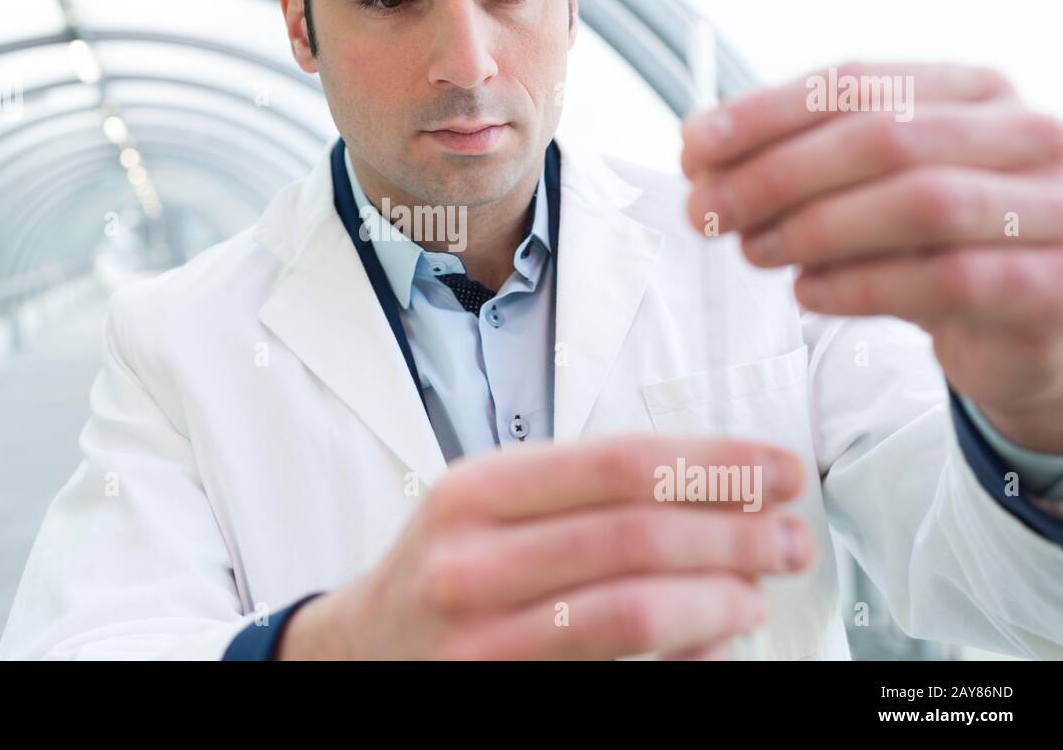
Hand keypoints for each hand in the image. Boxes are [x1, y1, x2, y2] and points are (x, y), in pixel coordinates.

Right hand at [278, 434, 813, 659]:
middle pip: (637, 536)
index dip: (715, 463)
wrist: (364, 651)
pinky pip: (619, 674)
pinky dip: (686, 656)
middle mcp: (469, 560)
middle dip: (736, 534)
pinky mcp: (501, 692)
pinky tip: (714, 641)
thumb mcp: (488, 504)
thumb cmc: (443, 567)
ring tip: (759, 591)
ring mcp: (481, 638)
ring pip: (634, 613)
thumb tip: (717, 488)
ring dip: (721, 599)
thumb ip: (582, 491)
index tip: (778, 470)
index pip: (619, 463)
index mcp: (476, 489)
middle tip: (790, 537)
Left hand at [681, 62, 1062, 452]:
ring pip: (921, 202)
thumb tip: (699, 151)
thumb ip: (801, 161)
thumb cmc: (938, 246)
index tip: (693, 147)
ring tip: (755, 251)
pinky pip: (948, 279)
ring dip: (816, 228)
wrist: (1029, 329)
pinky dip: (861, 286)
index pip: (857, 80)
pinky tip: (810, 294)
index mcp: (974, 92)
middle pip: (884, 136)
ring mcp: (1053, 209)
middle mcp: (1026, 136)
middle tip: (707, 211)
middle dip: (777, 173)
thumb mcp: (873, 189)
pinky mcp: (1050, 286)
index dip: (765, 113)